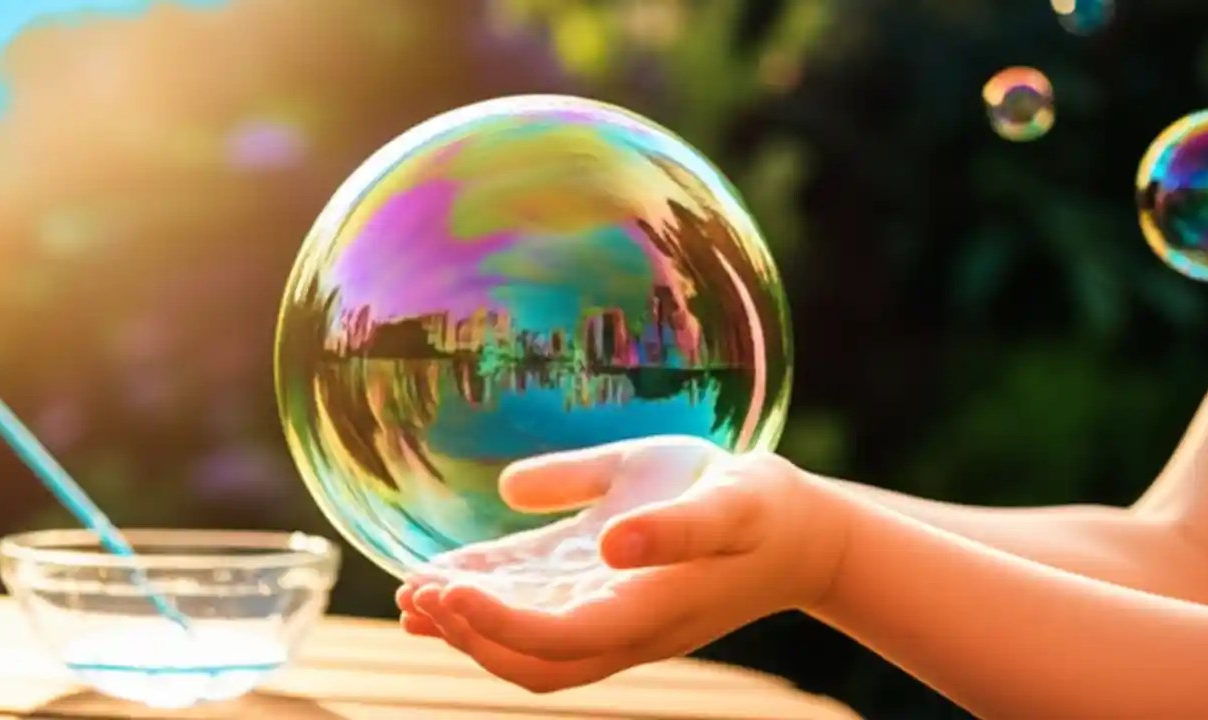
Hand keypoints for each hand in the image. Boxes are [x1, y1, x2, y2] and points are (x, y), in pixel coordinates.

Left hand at [396, 436, 852, 692]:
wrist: (797, 534)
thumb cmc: (761, 507)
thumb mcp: (728, 503)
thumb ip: (674, 524)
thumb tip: (611, 545)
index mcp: (651, 609)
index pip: (560, 641)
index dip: (496, 625)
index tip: (444, 590)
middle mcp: (626, 627)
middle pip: (533, 660)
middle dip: (469, 634)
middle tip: (415, 592)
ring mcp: (614, 615)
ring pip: (529, 644)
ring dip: (470, 624)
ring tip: (410, 593)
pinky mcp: (607, 593)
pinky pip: (540, 609)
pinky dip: (492, 599)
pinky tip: (446, 578)